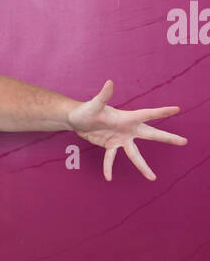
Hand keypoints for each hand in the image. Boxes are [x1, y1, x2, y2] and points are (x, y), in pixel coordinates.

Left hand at [67, 80, 186, 180]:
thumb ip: (103, 95)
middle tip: (184, 141)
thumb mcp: (95, 104)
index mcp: (127, 117)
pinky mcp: (110, 146)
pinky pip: (111, 159)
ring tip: (152, 178)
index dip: (162, 112)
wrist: (76, 120)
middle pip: (151, 134)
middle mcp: (128, 129)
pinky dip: (109, 168)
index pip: (148, 114)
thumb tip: (109, 82)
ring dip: (143, 166)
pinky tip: (108, 178)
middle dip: (167, 138)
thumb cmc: (86, 109)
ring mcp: (120, 139)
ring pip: (135, 154)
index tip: (176, 109)